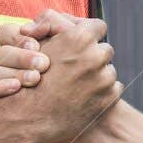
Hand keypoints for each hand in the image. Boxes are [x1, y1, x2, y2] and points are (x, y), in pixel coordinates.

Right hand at [0, 11, 121, 142]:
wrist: (29, 118)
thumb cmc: (30, 78)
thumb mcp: (40, 45)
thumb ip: (58, 27)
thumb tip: (77, 23)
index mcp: (80, 38)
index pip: (98, 26)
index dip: (90, 34)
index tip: (84, 43)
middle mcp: (95, 56)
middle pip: (105, 49)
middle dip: (95, 56)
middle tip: (79, 67)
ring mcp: (105, 78)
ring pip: (109, 71)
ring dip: (99, 76)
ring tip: (78, 85)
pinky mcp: (110, 98)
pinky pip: (114, 89)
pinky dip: (103, 93)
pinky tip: (85, 97)